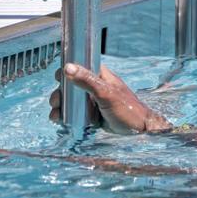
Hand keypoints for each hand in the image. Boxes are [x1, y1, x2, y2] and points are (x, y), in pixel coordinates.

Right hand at [48, 63, 172, 134]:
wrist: (140, 131)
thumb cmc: (127, 109)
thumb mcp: (106, 93)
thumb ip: (87, 80)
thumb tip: (67, 67)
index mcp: (99, 75)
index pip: (79, 66)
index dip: (66, 71)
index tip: (58, 79)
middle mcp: (94, 86)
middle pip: (70, 86)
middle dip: (60, 94)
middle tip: (56, 103)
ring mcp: (92, 100)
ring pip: (70, 101)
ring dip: (61, 107)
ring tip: (56, 116)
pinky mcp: (91, 114)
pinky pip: (75, 113)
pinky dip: (66, 116)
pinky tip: (61, 121)